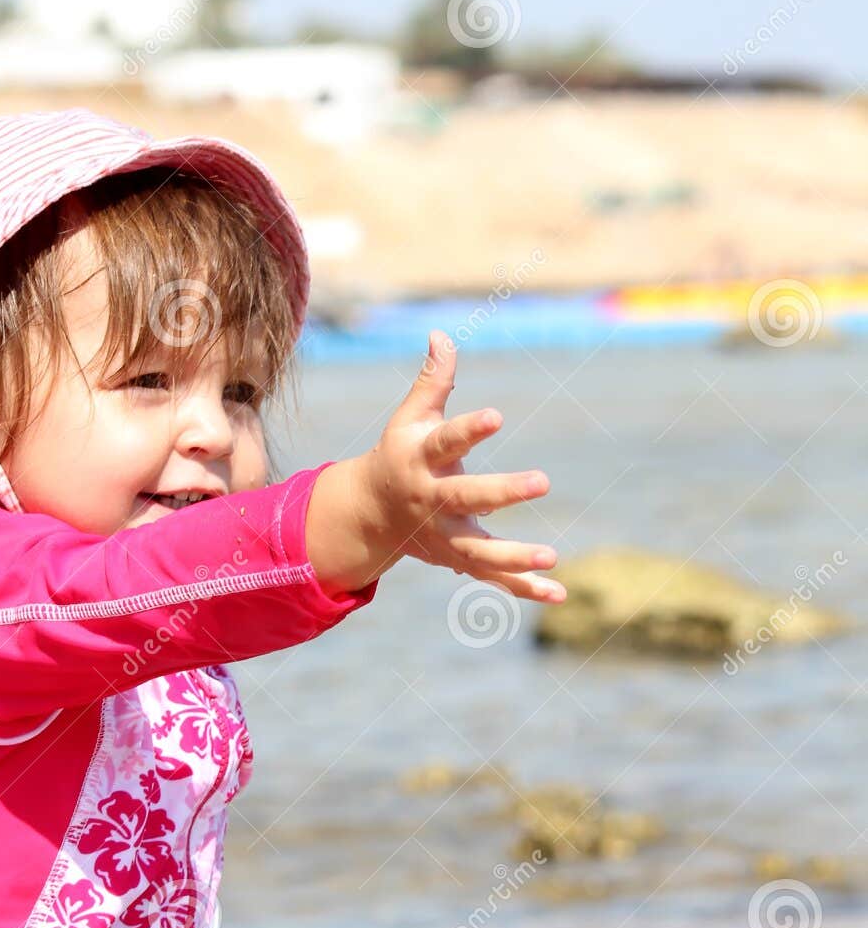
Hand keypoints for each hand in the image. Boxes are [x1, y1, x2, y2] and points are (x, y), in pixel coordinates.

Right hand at [306, 329, 565, 600]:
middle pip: (466, 497)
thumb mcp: (409, 418)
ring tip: (552, 557)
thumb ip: (432, 381)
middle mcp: (432, 501)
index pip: (447, 441)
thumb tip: (442, 334)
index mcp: (422, 460)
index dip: (470, 429)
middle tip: (542, 481)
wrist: (369, 515)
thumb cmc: (399, 454)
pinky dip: (522, 588)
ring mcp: (444, 534)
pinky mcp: (458, 557)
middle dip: (502, 492)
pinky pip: (491, 577)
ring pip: (479, 550)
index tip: (496, 416)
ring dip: (514, 557)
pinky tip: (558, 592)